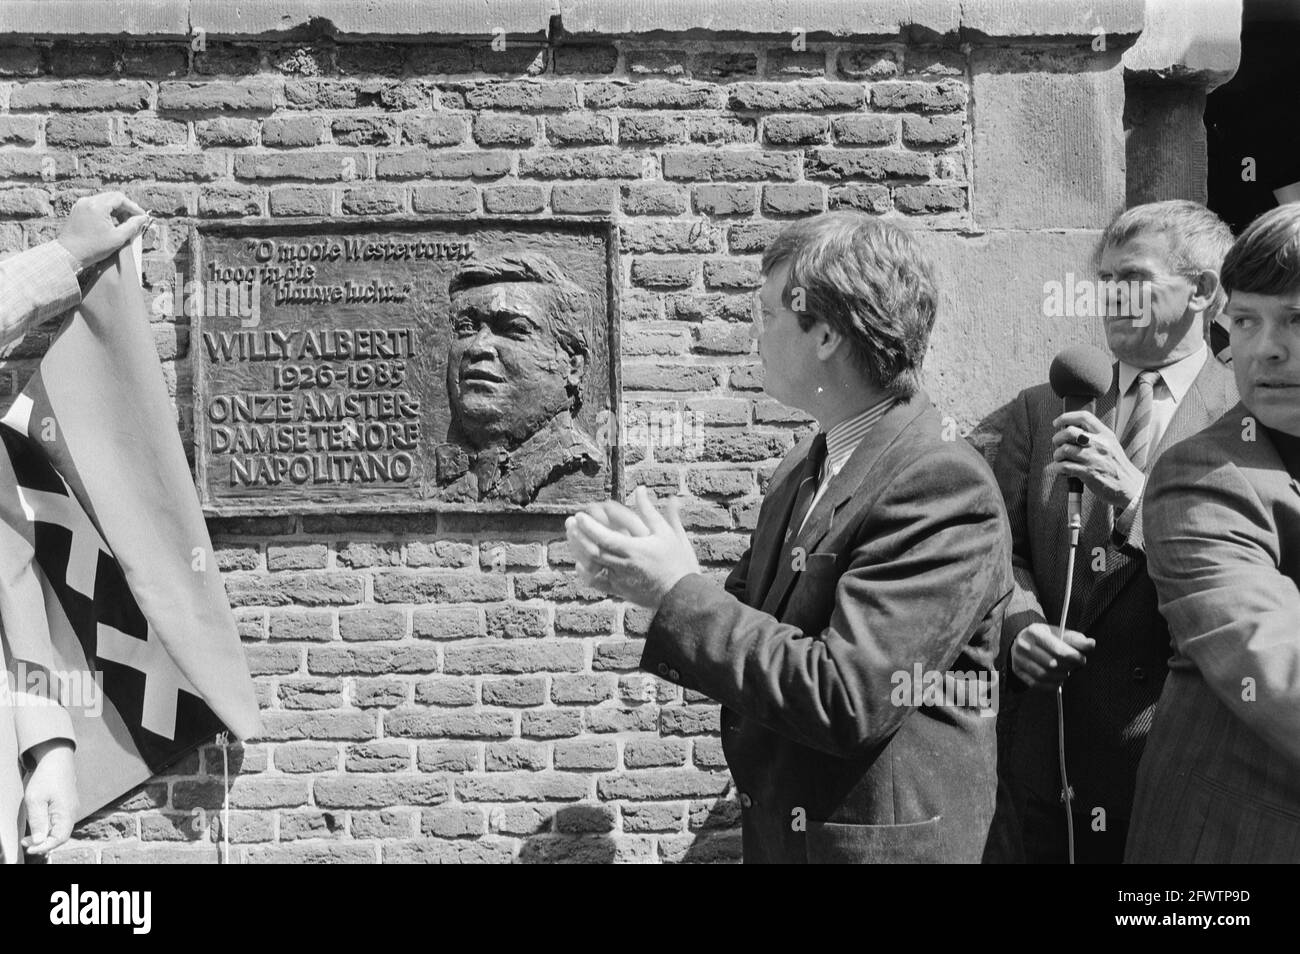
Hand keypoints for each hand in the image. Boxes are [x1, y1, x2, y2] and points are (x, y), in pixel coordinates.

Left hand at [21, 738, 76, 856]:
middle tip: (24, 842)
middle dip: (43, 843)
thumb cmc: (45, 778)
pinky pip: (59, 823)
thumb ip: (38, 822)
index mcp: (66, 812)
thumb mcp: (35, 800)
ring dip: (45, 836)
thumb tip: (39, 842)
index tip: (28, 848)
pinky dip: (49, 829)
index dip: (44, 847)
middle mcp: (72, 813)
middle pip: (60, 836)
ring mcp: (70, 809)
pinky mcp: (67, 806)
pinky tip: (38, 825)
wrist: (56, 758)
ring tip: (29, 836)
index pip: (59, 839)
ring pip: (60, 830)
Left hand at [56, 191, 150, 270]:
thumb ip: (132, 226)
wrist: (69, 254)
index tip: (141, 216)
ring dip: (116, 209)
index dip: (133, 206)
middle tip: (134, 220)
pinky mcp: (77, 210)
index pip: (120, 198)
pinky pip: (95, 205)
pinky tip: (111, 223)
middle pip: (112, 197)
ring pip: (104, 201)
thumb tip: (143, 218)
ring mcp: (81, 204)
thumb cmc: (93, 248)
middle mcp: (88, 201)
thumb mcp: (118, 238)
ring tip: (123, 223)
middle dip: (125, 208)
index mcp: (97, 206)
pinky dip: (106, 211)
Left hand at [565, 486, 700, 610]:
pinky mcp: (619, 591)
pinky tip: (579, 563)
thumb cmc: (678, 561)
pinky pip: (597, 582)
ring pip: (591, 565)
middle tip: (570, 521)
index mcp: (635, 550)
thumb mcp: (668, 533)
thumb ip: (651, 511)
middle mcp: (624, 566)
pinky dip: (585, 573)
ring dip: (578, 549)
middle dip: (578, 535)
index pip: (604, 537)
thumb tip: (641, 489)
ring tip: (572, 536)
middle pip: (593, 550)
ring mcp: (620, 580)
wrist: (683, 596)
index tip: (580, 515)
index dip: (589, 526)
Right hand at [1010, 623, 1094, 689]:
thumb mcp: (1060, 633)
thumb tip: (1091, 643)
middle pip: (1051, 663)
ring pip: (1043, 675)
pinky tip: (1058, 680)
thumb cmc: (1046, 637)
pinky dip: (1051, 685)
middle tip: (1074, 666)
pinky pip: (1036, 684)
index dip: (1073, 656)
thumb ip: (1076, 639)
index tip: (1082, 659)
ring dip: (1060, 677)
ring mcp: (1018, 659)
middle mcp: (1023, 645)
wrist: (1024, 640)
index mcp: (1034, 631)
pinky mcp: (1017, 671)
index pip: (1057, 648)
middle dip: (1068, 667)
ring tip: (1066, 673)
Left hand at [1046, 410, 1144, 508]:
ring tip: (1061, 460)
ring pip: (1063, 450)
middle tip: (1057, 445)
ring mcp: (1093, 458)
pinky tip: (1063, 471)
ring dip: (1057, 456)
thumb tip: (1070, 431)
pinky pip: (1064, 466)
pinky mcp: (1088, 473)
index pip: (1084, 417)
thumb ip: (1094, 437)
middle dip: (1057, 438)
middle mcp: (1099, 444)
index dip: (1066, 417)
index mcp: (1105, 435)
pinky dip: (1058, 468)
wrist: (1129, 487)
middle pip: (1069, 432)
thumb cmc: (1117, 466)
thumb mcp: (1110, 445)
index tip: (1057, 423)